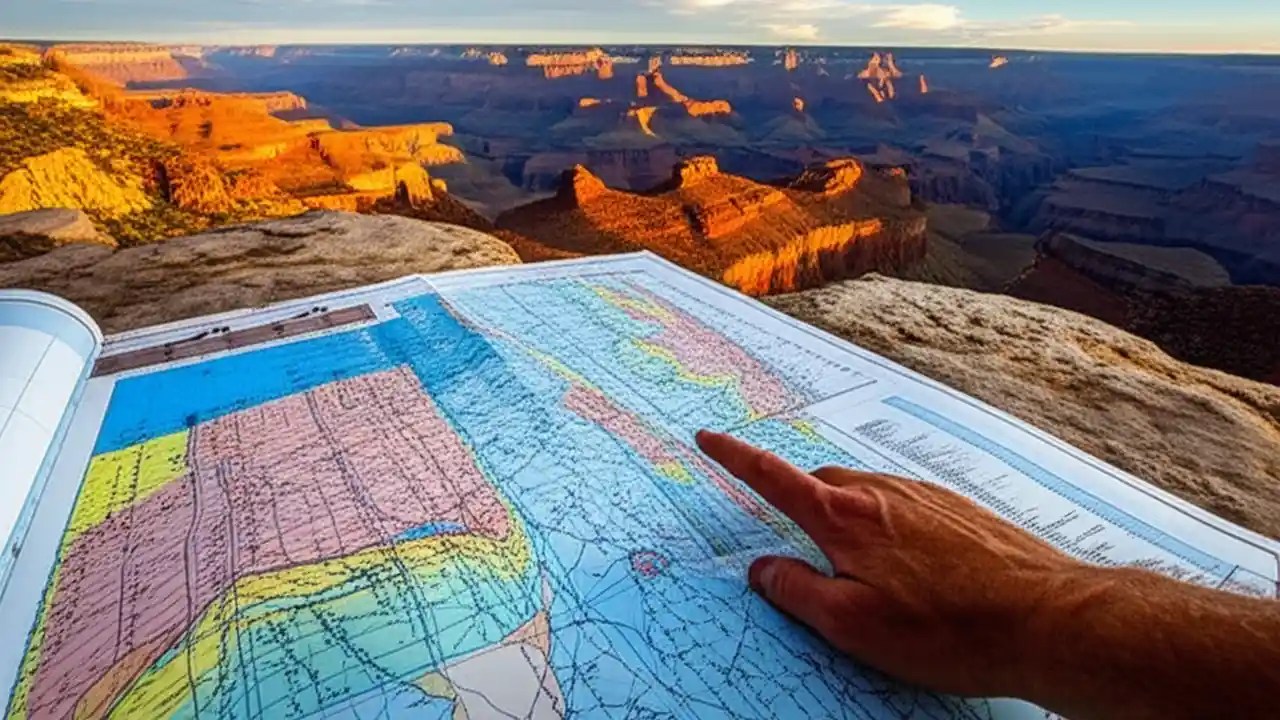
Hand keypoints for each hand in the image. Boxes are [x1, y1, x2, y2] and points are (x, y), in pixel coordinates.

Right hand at [695, 430, 1087, 699]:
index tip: (709, 438)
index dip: (735, 458)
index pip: (774, 477)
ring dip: (849, 518)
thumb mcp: (852, 626)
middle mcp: (882, 493)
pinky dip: (889, 525)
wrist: (1046, 619)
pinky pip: (905, 505)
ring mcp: (925, 496)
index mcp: (846, 518)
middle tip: (800, 544)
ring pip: (866, 494)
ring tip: (863, 570)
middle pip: (822, 482)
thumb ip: (796, 592)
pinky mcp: (959, 509)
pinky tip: (911, 567)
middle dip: (800, 501)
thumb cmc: (947, 629)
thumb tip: (762, 568)